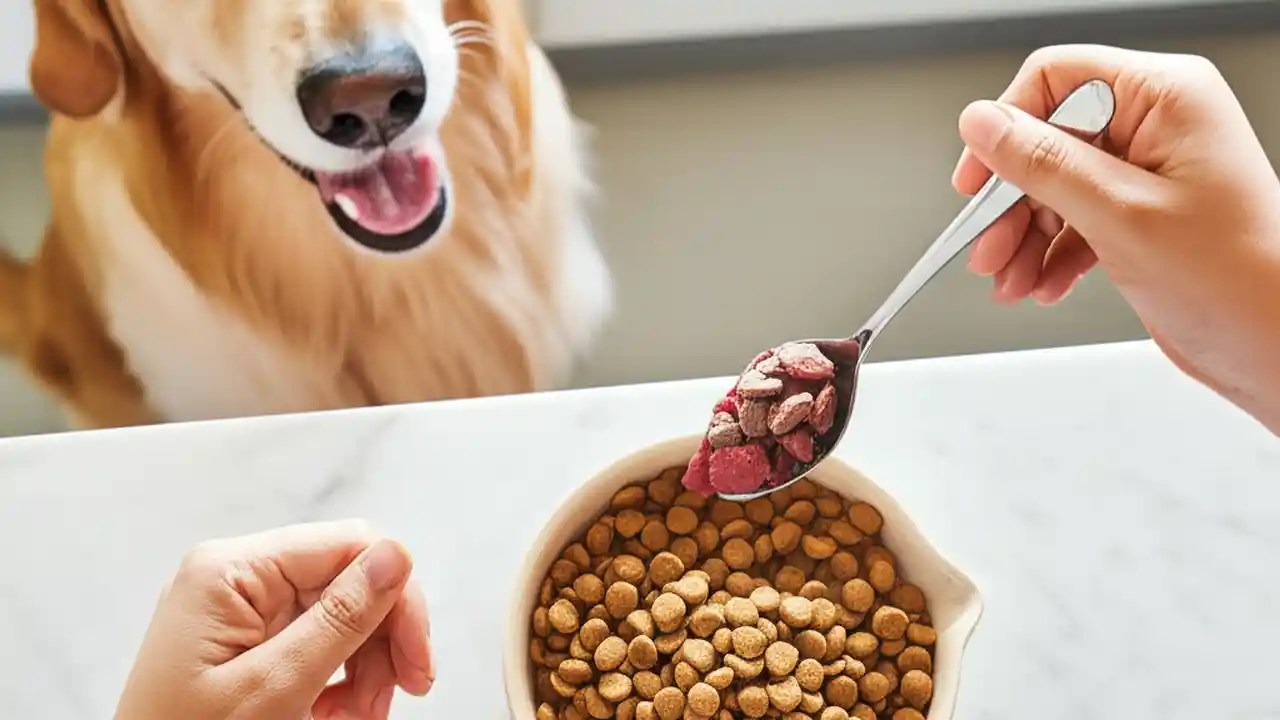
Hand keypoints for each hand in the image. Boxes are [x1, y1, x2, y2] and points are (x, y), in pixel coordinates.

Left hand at [115, 520, 434, 719]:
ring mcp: (237, 609)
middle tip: (400, 696)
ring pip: (340, 615)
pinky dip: (337, 680)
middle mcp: (234, 577)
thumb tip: (396, 554)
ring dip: (364, 669)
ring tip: (358, 718)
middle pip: (349, 581)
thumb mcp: (274, 687)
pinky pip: (314, 642)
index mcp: (230, 571)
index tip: (418, 661)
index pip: (349, 545)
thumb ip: (339, 618)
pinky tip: (333, 715)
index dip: (397, 597)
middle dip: (380, 642)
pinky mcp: (244, 641)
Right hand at [953, 44, 1279, 432]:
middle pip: (1049, 140)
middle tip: (989, 249)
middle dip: (1013, 202)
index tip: (977, 180)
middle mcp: (1158, 124)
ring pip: (1055, 187)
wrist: (1277, 345)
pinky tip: (1042, 284)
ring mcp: (1149, 171)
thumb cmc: (1235, 277)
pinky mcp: (1142, 213)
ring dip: (1025, 236)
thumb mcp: (1119, 215)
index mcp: (1166, 97)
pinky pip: (1076, 219)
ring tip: (1011, 280)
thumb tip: (982, 123)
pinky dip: (1052, 255)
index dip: (1007, 127)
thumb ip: (1043, 164)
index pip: (1058, 79)